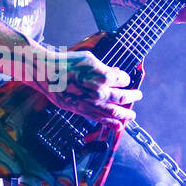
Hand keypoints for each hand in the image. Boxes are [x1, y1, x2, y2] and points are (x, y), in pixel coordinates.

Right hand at [28, 49, 142, 126]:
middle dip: (133, 97)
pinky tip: (118, 127)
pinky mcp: (82, 111)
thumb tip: (114, 72)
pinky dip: (111, 124)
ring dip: (126, 115)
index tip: (125, 79)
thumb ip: (104, 67)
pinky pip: (100, 120)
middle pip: (123, 97)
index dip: (126, 79)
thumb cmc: (66, 62)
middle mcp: (100, 92)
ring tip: (132, 116)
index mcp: (104, 76)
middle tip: (138, 96)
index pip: (123, 80)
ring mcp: (92, 103)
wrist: (47, 74)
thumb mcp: (89, 58)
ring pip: (114, 112)